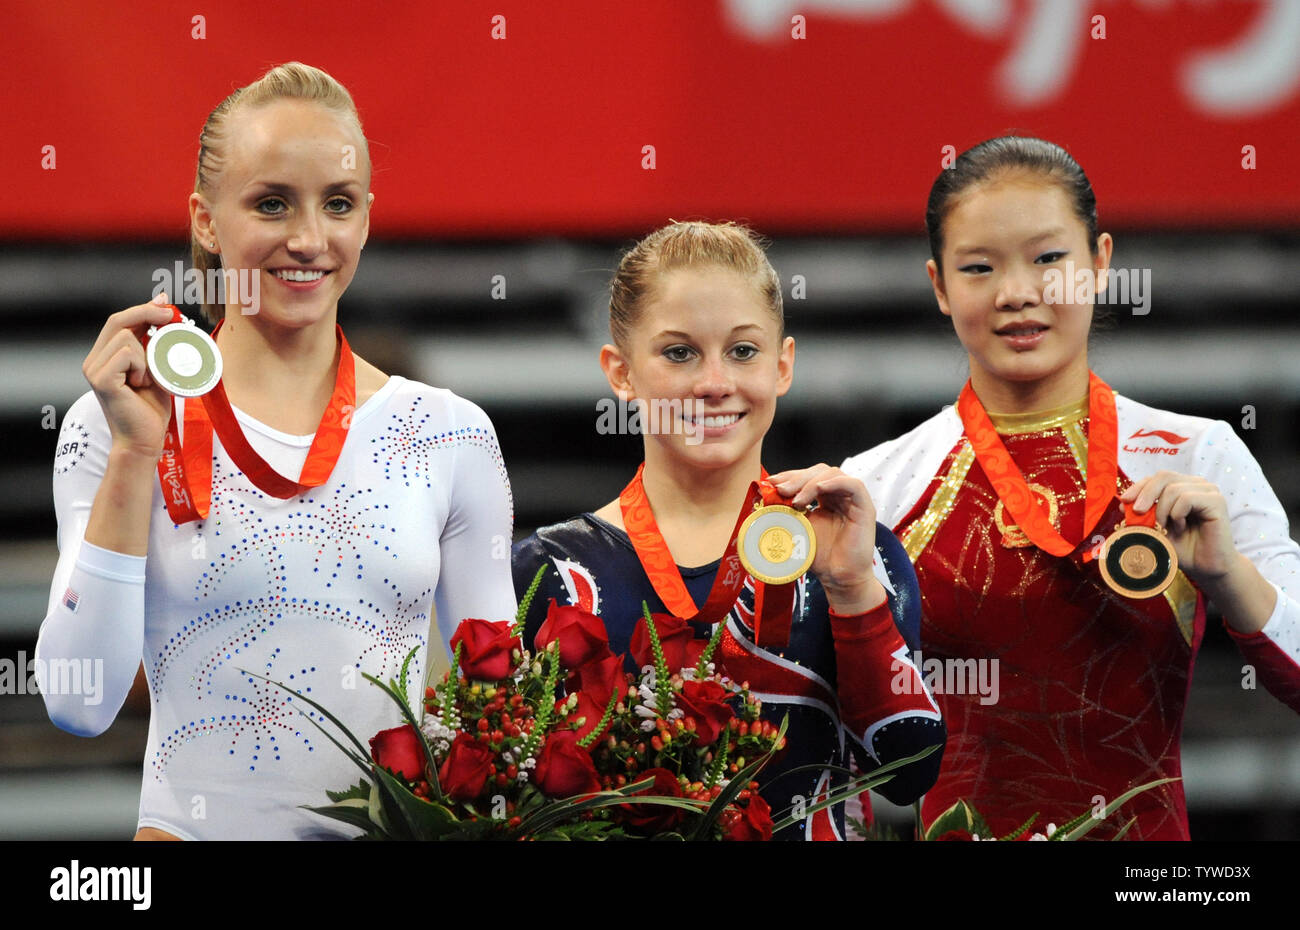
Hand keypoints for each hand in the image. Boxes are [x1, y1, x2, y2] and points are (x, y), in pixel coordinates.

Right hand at [82, 294, 177, 459]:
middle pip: (118, 321)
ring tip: (148, 379)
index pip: (119, 322)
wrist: (143, 440)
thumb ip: (154, 349)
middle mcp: (94, 360)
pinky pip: (127, 355)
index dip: (141, 308)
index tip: (164, 301)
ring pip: (126, 338)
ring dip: (147, 355)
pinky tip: (141, 384)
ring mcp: (94, 369)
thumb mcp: (155, 372)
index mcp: (105, 357)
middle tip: (171, 316)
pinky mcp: (101, 379)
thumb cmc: (150, 410)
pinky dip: (141, 366)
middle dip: (146, 313)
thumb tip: (165, 319)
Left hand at [766, 463, 886, 614]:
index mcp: (825, 499)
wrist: (837, 578)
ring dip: (811, 483)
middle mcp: (839, 496)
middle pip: (819, 471)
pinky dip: (834, 483)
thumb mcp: (796, 528)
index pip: (808, 476)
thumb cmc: (820, 556)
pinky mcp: (865, 508)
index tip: (771, 483)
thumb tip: (764, 498)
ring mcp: (853, 501)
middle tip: (781, 489)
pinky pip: (854, 485)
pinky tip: (819, 490)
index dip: (790, 475)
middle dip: (797, 478)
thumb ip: (785, 512)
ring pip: (833, 474)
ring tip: (796, 500)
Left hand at [1120, 471, 1238, 583]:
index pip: (1157, 478)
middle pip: (1164, 476)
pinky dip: (1177, 514)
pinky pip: (1187, 498)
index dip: (1139, 487)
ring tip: (1166, 528)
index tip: (1124, 501)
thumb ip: (1142, 515)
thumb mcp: (1155, 529)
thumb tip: (1124, 503)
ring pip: (1173, 489)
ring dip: (1162, 511)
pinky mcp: (1216, 501)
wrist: (1205, 567)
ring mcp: (1208, 491)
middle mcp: (1196, 485)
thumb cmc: (1182, 548)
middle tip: (1138, 512)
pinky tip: (1181, 527)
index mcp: (1183, 487)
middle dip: (1146, 494)